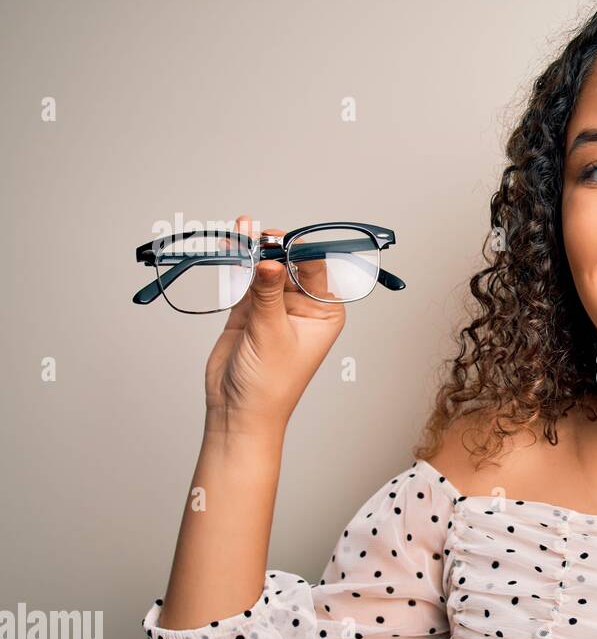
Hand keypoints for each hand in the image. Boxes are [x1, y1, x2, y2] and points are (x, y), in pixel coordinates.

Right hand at [203, 215, 346, 434]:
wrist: (238, 410)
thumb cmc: (270, 384)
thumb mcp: (271, 334)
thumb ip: (267, 293)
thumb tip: (269, 259)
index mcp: (325, 311)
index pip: (318, 269)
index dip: (302, 249)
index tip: (282, 238)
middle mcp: (303, 305)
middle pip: (290, 263)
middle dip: (273, 246)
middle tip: (256, 234)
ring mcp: (275, 305)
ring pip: (265, 268)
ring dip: (253, 249)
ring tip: (241, 228)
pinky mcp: (248, 309)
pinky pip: (244, 278)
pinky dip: (237, 262)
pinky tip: (230, 244)